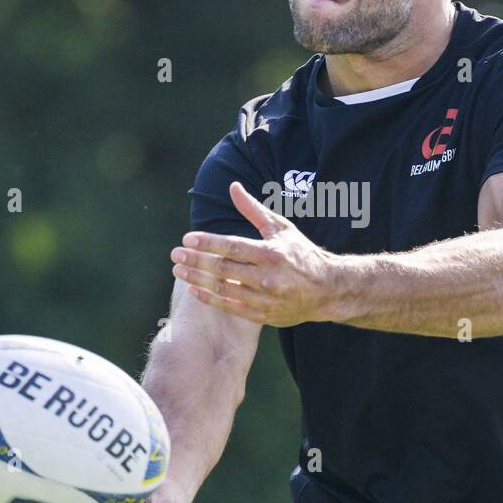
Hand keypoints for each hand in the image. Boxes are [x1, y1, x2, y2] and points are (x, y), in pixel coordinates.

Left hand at [171, 181, 344, 326]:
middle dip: (195, 260)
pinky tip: (194, 290)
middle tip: (175, 254)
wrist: (327, 289)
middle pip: (222, 268)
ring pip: (223, 289)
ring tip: (179, 270)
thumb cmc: (302, 254)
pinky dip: (210, 299)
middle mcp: (267, 277)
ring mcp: (265, 299)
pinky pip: (231, 307)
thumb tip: (233, 187)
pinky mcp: (263, 315)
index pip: (231, 246)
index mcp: (271, 253)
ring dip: (197, 279)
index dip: (207, 242)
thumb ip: (253, 209)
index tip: (187, 239)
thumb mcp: (281, 228)